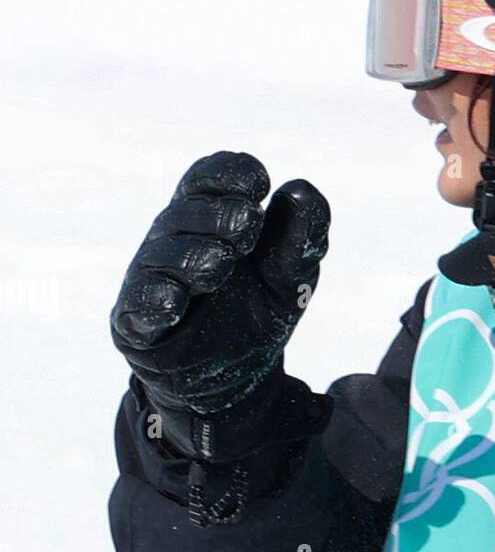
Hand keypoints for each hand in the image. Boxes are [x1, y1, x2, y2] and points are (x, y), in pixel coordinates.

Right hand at [111, 151, 329, 417]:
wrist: (241, 377)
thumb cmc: (260, 307)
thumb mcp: (294, 271)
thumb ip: (303, 233)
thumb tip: (300, 189)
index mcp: (210, 214)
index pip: (207, 175)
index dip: (233, 173)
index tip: (260, 188)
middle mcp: (174, 237)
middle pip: (188, 208)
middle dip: (225, 217)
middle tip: (248, 238)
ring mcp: (151, 277)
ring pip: (163, 253)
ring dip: (200, 259)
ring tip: (220, 273)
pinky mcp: (136, 320)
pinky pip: (136, 302)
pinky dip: (156, 300)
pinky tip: (175, 303)